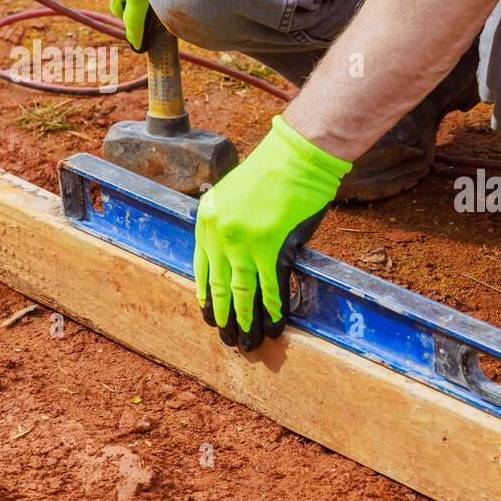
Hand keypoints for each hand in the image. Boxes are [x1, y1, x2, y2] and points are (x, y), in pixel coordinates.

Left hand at [194, 116, 351, 350]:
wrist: (297, 156)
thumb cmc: (272, 170)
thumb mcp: (234, 193)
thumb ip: (228, 221)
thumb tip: (235, 249)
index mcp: (208, 221)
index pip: (203, 268)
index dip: (207, 296)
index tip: (209, 316)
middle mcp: (222, 235)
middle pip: (221, 286)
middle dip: (224, 317)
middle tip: (227, 340)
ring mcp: (247, 243)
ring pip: (244, 293)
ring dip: (247, 321)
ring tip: (250, 343)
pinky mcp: (275, 248)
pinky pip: (273, 287)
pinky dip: (275, 309)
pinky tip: (276, 324)